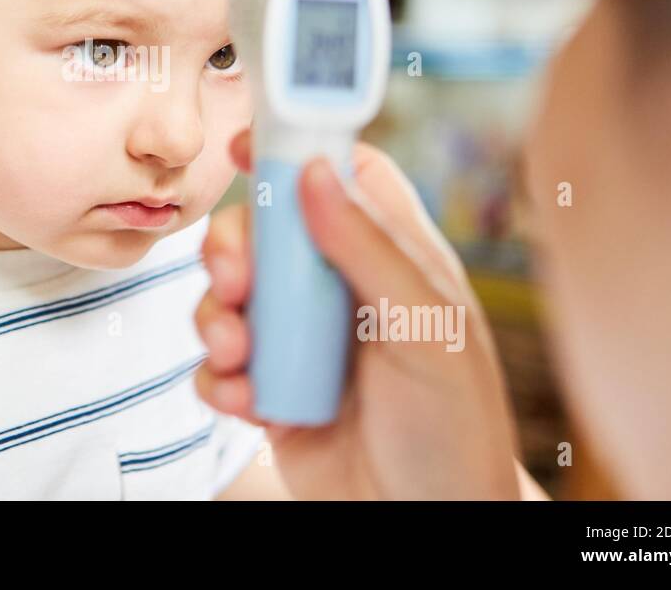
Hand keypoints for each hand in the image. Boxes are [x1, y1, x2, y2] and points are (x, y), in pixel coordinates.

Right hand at [195, 132, 521, 499]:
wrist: (425, 526)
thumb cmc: (454, 429)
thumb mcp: (426, 330)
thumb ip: (369, 248)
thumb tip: (316, 172)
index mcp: (392, 258)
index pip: (342, 178)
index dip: (296, 151)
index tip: (248, 143)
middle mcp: (339, 290)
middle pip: (265, 231)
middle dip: (234, 248)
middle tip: (234, 277)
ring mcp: (300, 340)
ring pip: (229, 294)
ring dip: (216, 316)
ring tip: (236, 352)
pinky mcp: (268, 389)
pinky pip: (217, 364)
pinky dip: (217, 377)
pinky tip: (244, 398)